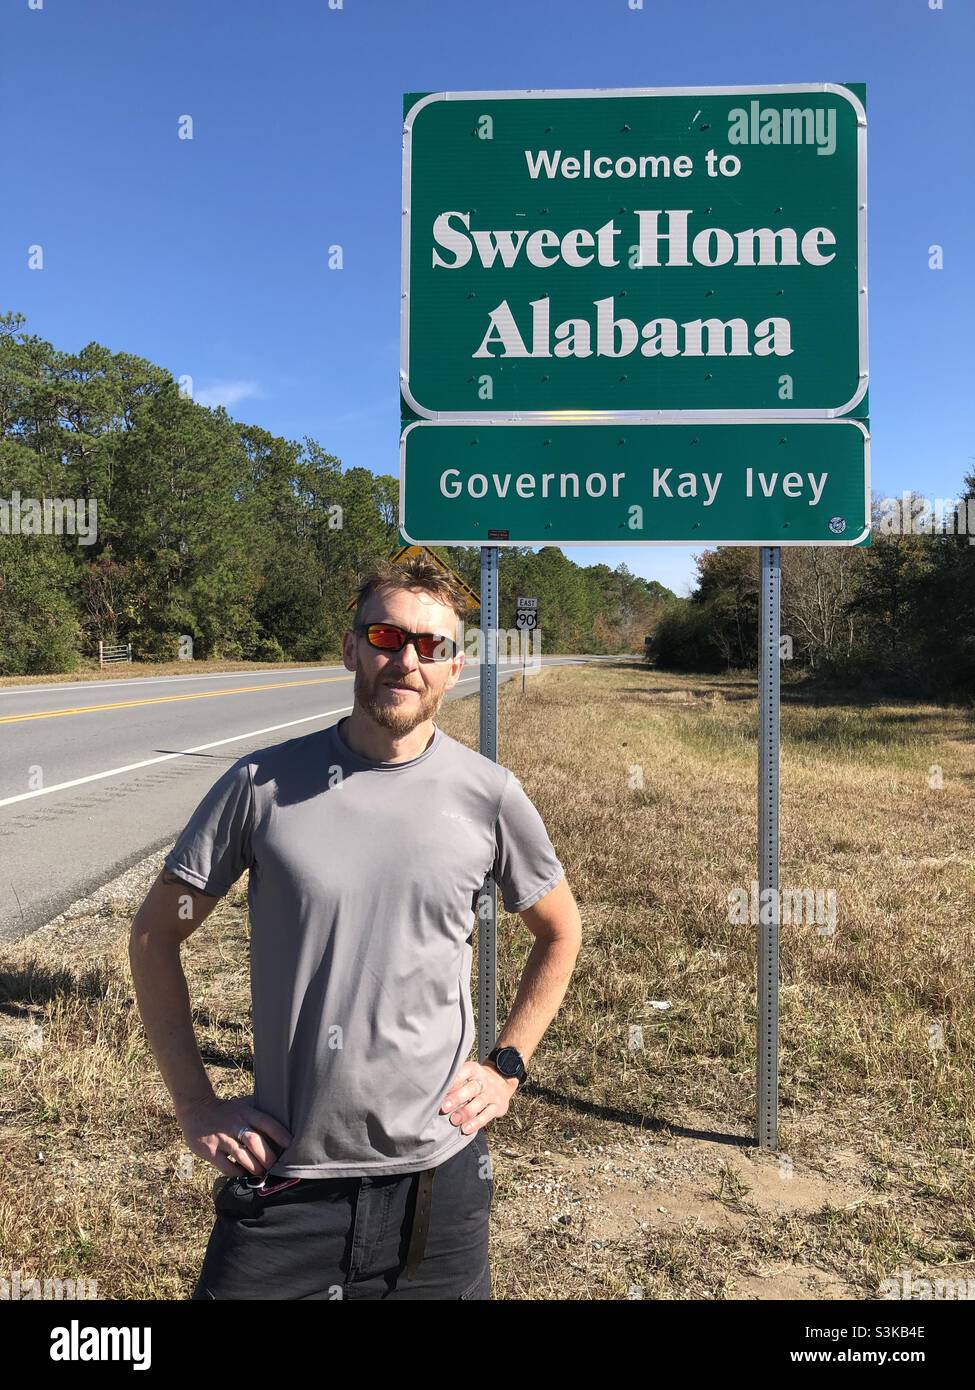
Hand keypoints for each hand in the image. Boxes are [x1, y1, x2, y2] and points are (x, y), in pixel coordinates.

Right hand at [176, 1094, 292, 1179]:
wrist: (195, 1109)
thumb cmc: (225, 1110)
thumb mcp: (242, 1106)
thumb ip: (258, 1114)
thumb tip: (282, 1120)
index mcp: (246, 1113)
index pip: (267, 1123)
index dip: (280, 1134)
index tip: (291, 1146)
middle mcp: (235, 1125)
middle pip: (255, 1142)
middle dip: (268, 1157)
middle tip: (276, 1167)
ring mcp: (222, 1139)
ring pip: (242, 1156)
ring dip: (255, 1167)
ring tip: (262, 1174)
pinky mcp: (210, 1151)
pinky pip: (226, 1166)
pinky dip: (237, 1172)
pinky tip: (243, 1174)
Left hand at [440, 1060, 517, 1134]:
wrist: (502, 1081)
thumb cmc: (476, 1080)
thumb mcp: (468, 1074)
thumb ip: (455, 1080)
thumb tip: (433, 1090)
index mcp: (474, 1070)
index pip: (464, 1072)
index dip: (453, 1081)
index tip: (441, 1090)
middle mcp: (484, 1081)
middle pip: (472, 1088)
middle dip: (457, 1097)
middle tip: (445, 1107)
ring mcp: (492, 1094)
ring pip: (479, 1102)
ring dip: (466, 1112)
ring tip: (454, 1120)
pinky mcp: (498, 1107)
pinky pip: (487, 1115)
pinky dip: (476, 1123)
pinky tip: (466, 1129)